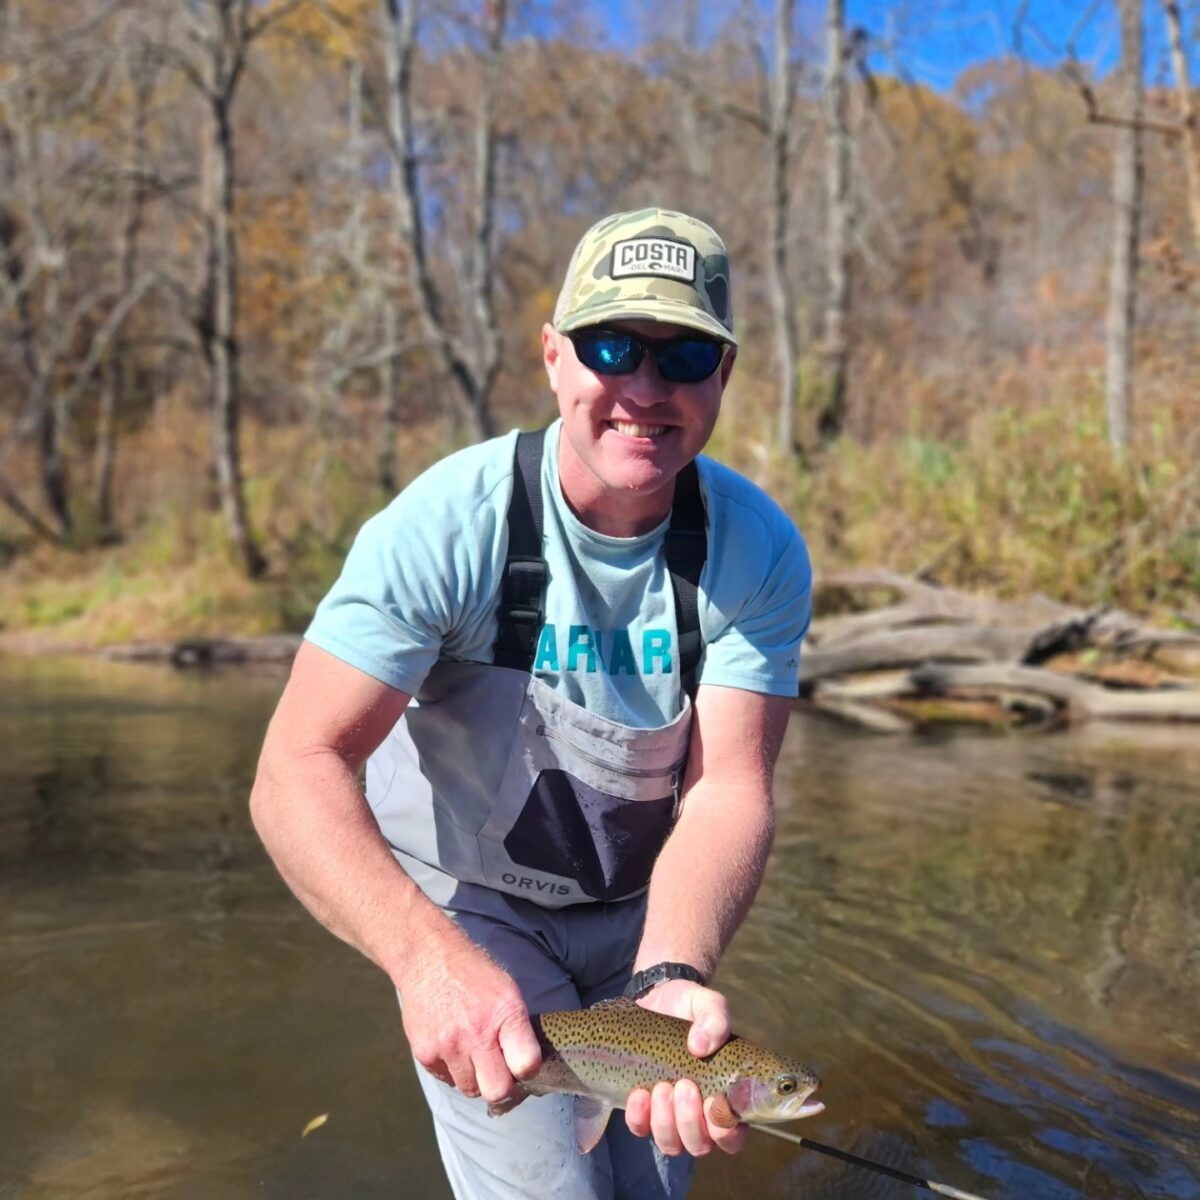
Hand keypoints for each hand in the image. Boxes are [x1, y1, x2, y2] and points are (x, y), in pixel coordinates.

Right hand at [395, 923, 540, 1106]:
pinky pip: (446, 1079)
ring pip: (470, 1090)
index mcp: (505, 1013)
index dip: (528, 1070)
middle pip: (498, 1091)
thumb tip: (528, 1066)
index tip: (522, 1065)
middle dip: (502, 1087)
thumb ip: (518, 1028)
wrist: (428, 958)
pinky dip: (452, 1069)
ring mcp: (448, 1046)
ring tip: (472, 1051)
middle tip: (499, 1072)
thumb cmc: (474, 974)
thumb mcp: (507, 990)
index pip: (527, 1064)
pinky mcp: (425, 1054)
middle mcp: (476, 1033)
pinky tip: (452, 1045)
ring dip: (475, 1078)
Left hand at [623, 980, 748, 1156]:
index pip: (733, 1136)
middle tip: (684, 1085)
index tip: (713, 1102)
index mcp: (725, 1097)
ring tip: (662, 1087)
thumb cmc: (689, 1006)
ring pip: (671, 1143)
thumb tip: (700, 1046)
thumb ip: (715, 1019)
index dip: (726, 1131)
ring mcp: (669, 1115)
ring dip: (666, 1121)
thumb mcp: (707, 1004)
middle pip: (700, 1145)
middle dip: (691, 1122)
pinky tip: (639, 1093)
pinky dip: (639, 1116)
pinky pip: (639, 1128)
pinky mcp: (641, 1109)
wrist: (653, 999)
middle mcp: (699, 1115)